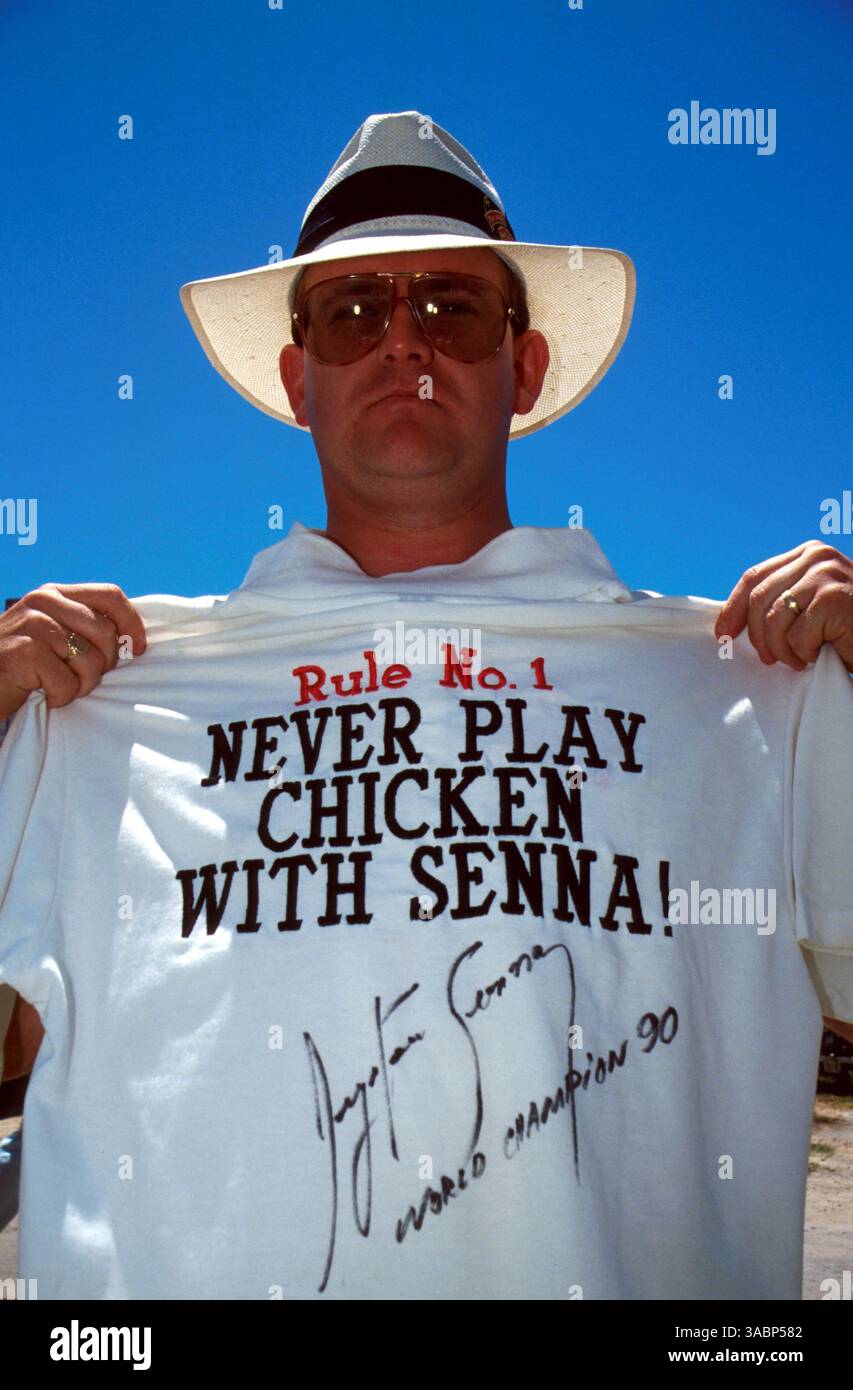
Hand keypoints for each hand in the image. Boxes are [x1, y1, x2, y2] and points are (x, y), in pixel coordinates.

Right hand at [0, 583, 146, 721]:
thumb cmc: (17, 662)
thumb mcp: (50, 632)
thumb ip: (82, 625)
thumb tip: (131, 637)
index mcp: (54, 593)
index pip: (109, 595)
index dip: (132, 622)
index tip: (139, 648)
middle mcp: (44, 602)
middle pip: (106, 633)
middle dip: (102, 665)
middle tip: (79, 677)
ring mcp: (34, 625)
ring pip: (91, 661)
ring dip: (80, 684)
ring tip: (55, 685)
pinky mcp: (26, 653)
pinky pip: (68, 683)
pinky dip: (59, 696)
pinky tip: (39, 692)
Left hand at [713, 540, 852, 672]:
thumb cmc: (849, 625)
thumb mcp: (811, 604)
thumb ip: (781, 601)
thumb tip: (731, 621)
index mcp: (807, 554)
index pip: (755, 576)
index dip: (733, 607)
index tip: (723, 633)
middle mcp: (816, 558)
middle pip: (759, 599)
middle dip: (756, 636)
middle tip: (768, 659)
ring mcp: (826, 575)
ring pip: (774, 620)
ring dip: (782, 649)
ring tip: (799, 658)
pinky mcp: (835, 599)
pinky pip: (798, 635)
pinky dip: (803, 653)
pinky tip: (819, 654)